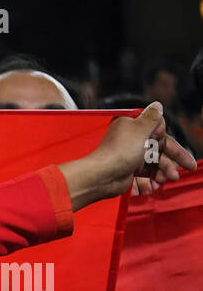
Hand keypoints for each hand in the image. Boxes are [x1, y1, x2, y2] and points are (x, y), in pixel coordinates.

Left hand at [59, 103, 196, 209]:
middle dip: (174, 159)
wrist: (101, 176)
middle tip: (189, 168)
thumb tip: (157, 105)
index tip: (167, 145)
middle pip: (160, 148)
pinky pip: (145, 173)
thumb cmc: (120, 151)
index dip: (167, 140)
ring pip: (154, 162)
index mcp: (133, 126)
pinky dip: (152, 179)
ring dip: (165, 171)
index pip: (159, 131)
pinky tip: (156, 185)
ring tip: (169, 179)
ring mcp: (130, 155)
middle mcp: (132, 140)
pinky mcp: (127, 170)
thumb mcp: (140, 128)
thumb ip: (152, 117)